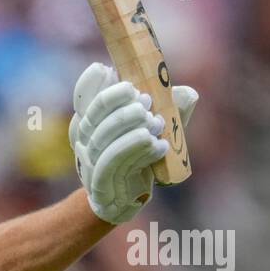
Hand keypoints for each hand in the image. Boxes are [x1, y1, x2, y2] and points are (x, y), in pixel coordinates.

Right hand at [68, 62, 197, 224]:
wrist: (124, 200)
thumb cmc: (140, 157)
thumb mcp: (154, 129)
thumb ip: (168, 110)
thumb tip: (187, 94)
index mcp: (91, 120)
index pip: (82, 97)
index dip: (92, 82)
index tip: (112, 70)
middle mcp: (84, 140)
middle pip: (92, 118)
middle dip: (120, 106)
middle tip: (146, 101)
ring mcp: (89, 164)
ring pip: (102, 142)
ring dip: (131, 129)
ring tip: (157, 123)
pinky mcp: (100, 186)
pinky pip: (112, 165)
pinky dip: (135, 151)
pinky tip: (159, 146)